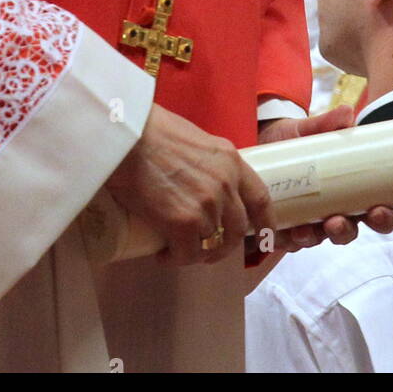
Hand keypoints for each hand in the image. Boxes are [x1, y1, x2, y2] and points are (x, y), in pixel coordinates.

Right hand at [107, 103, 275, 266]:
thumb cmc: (151, 131)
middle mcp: (225, 184)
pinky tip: (162, 255)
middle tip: (205, 250)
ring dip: (196, 253)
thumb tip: (200, 181)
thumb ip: (208, 163)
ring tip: (176, 250)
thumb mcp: (195, 141)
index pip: (260, 198)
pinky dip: (176, 259)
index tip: (263, 236)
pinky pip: (188, 254)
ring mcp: (207, 205)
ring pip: (212, 244)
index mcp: (231, 160)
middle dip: (223, 246)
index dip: (265, 222)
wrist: (127, 135)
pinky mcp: (184, 223)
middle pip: (238, 229)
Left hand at [255, 105, 392, 252]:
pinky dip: (286, 239)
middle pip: (348, 232)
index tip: (380, 210)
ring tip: (306, 229)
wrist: (260, 139)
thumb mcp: (310, 130)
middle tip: (337, 222)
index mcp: (350, 191)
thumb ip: (327, 123)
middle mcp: (332, 211)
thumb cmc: (295, 139)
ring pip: (316, 239)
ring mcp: (307, 221)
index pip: (376, 212)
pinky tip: (284, 233)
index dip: (383, 218)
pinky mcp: (281, 225)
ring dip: (313, 237)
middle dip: (345, 232)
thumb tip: (347, 113)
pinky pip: (286, 241)